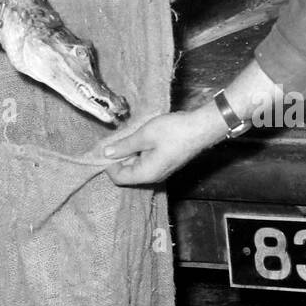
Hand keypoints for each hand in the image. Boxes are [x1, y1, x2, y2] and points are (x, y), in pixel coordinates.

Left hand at [102, 106, 227, 185]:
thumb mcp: (144, 135)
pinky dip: (139, 150)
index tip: (104, 148)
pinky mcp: (165, 162)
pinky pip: (146, 161)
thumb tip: (106, 153)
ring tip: (127, 134)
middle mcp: (153, 176)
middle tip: (114, 137)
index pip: (119, 178)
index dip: (108, 165)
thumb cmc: (173, 131)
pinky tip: (139, 136)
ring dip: (129, 152)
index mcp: (146, 173)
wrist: (201, 128)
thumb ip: (124, 146)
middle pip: (127, 172)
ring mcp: (160, 170)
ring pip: (136, 165)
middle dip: (118, 157)